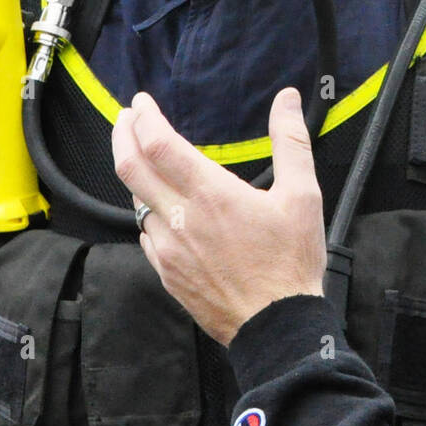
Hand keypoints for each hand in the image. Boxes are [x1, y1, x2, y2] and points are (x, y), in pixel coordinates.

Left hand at [112, 89, 326, 345]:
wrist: (277, 327)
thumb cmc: (291, 262)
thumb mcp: (303, 195)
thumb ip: (291, 140)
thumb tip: (286, 98)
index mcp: (211, 194)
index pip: (159, 144)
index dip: (145, 117)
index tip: (142, 102)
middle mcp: (181, 220)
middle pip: (130, 168)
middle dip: (122, 135)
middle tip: (125, 118)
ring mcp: (169, 250)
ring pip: (137, 203)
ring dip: (138, 177)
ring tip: (147, 163)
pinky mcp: (168, 275)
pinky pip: (146, 236)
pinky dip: (148, 214)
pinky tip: (162, 212)